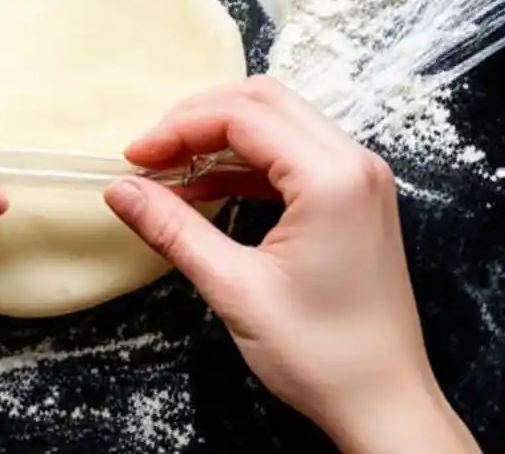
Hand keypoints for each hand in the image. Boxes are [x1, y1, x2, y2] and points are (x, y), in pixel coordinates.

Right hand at [103, 76, 477, 453]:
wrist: (383, 403)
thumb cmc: (322, 355)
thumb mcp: (234, 289)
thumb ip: (173, 229)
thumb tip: (121, 190)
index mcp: (332, 178)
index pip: (243, 116)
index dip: (179, 128)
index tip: (135, 158)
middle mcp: (354, 164)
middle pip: (264, 101)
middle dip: (198, 119)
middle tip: (150, 155)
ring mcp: (360, 179)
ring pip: (279, 122)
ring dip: (220, 137)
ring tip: (169, 173)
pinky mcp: (355, 199)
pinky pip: (293, 155)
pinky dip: (245, 162)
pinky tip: (206, 188)